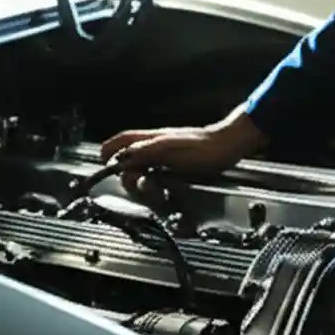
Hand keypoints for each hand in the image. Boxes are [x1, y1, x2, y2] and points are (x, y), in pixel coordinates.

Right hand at [99, 107, 267, 194]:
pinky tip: (166, 194)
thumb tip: (120, 158)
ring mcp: (165, 161)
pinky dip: (158, 191)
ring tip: (158, 192)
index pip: (120, 142)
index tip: (105, 168)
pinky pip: (158, 183)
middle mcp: (154, 150)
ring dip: (146, 189)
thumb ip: (143, 152)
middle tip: (144, 186)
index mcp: (150, 140)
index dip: (109, 153)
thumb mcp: (169, 149)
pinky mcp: (176, 172)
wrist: (229, 148)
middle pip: (129, 165)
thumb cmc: (203, 146)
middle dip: (130, 179)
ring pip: (143, 177)